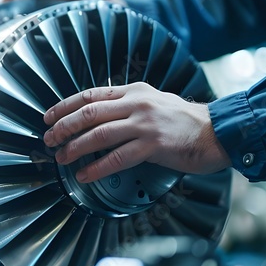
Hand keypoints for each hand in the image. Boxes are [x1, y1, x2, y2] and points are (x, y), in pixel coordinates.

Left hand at [43, 83, 230, 182]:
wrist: (216, 131)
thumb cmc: (185, 121)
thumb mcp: (154, 101)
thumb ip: (128, 105)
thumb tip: (99, 116)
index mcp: (134, 90)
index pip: (90, 95)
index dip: (65, 106)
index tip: (48, 117)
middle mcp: (137, 103)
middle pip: (89, 113)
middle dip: (64, 127)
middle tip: (49, 140)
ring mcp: (145, 123)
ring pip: (99, 134)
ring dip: (76, 148)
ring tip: (62, 158)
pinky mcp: (154, 144)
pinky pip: (118, 157)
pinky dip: (98, 167)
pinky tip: (86, 175)